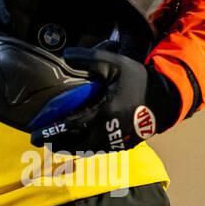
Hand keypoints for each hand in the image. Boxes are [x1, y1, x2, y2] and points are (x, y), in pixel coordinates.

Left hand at [29, 48, 180, 153]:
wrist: (169, 97)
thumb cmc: (140, 79)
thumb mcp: (115, 64)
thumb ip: (90, 59)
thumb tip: (65, 55)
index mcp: (105, 112)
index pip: (72, 126)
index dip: (53, 132)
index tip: (36, 135)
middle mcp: (111, 131)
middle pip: (79, 144)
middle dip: (60, 145)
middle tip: (43, 142)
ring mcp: (120, 140)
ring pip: (91, 150)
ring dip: (73, 149)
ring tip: (59, 145)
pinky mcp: (128, 144)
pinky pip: (103, 150)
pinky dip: (89, 149)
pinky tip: (82, 144)